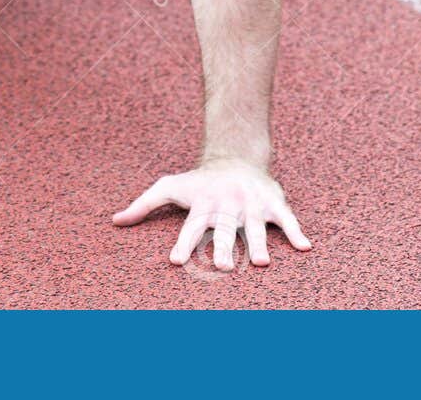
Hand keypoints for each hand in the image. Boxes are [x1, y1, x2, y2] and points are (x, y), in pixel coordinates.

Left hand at [113, 159, 311, 269]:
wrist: (236, 155)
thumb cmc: (199, 182)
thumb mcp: (169, 186)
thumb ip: (143, 205)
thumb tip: (114, 221)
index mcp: (203, 205)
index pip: (191, 226)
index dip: (184, 243)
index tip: (177, 261)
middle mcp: (227, 205)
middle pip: (225, 229)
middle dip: (223, 246)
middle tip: (221, 265)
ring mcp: (252, 204)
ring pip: (256, 227)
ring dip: (258, 244)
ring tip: (260, 263)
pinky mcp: (273, 202)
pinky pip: (287, 219)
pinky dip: (296, 232)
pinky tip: (305, 247)